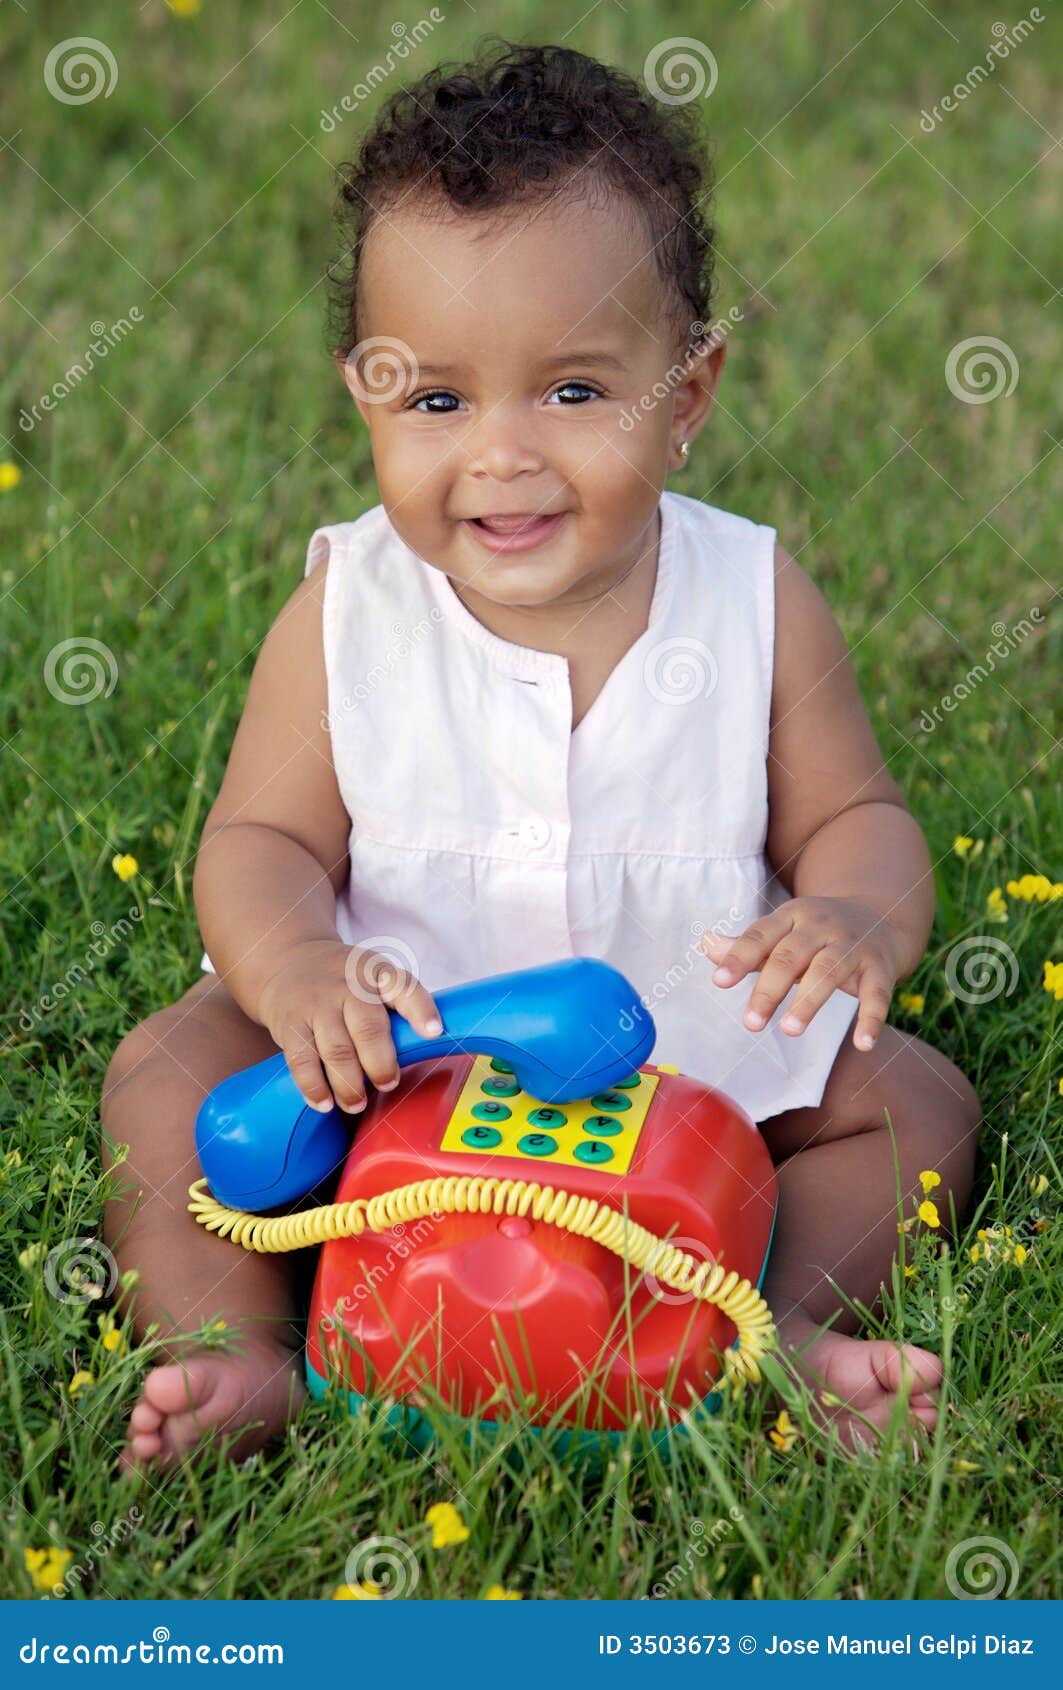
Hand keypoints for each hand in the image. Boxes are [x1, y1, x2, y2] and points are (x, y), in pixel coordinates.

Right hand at [257, 938, 442, 1111]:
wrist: (289, 961)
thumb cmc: (344, 982)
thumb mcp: (374, 979)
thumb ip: (396, 1007)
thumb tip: (425, 1049)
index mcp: (377, 973)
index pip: (404, 987)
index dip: (420, 1010)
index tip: (434, 1032)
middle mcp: (347, 986)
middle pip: (368, 1028)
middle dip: (380, 1063)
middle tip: (388, 1083)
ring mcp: (316, 1004)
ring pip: (336, 1050)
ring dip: (349, 1084)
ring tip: (357, 1104)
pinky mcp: (290, 1024)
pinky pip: (302, 1060)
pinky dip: (314, 1086)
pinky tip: (324, 1102)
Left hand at [699, 897, 904, 1051]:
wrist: (882, 914)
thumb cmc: (818, 932)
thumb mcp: (784, 933)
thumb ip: (747, 946)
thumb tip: (706, 945)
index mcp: (791, 917)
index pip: (760, 936)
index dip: (739, 957)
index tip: (719, 981)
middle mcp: (821, 926)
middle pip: (790, 956)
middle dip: (769, 989)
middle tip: (751, 1023)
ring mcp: (853, 945)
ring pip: (829, 971)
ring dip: (809, 1001)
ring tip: (789, 1030)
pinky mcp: (881, 966)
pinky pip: (878, 993)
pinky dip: (872, 1019)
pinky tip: (863, 1045)